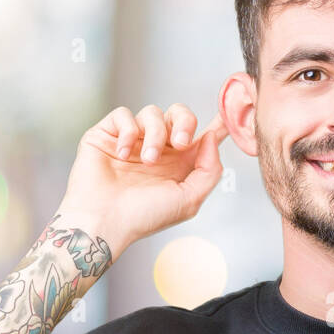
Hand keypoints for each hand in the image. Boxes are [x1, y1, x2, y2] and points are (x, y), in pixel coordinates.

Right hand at [57, 103, 227, 250]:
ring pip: (152, 113)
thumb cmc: (143, 217)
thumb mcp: (189, 200)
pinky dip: (128, 132)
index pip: (201, 138)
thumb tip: (212, 138)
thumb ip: (209, 170)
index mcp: (179, 165)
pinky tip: (123, 155)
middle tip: (180, 143)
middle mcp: (158, 149)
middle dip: (185, 122)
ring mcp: (133, 140)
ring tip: (147, 161)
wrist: (105, 221)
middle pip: (179, 115)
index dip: (217, 125)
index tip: (229, 114)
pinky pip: (123, 115)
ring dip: (154, 136)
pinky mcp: (108, 134)